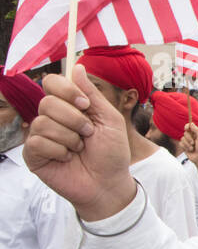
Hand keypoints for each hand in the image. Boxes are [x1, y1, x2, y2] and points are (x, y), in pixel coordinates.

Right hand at [25, 67, 136, 219]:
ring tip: (80, 149)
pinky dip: (59, 151)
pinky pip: (38, 142)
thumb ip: (92, 94)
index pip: (52, 82)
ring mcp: (41, 135)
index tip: (85, 105)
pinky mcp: (33, 154)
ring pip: (43, 122)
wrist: (109, 183)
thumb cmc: (112, 152)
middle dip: (74, 120)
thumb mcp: (109, 119)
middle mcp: (51, 117)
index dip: (66, 90)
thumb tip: (77, 66)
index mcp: (69, 106)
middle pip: (48, 102)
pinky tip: (67, 158)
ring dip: (70, 138)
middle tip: (88, 134)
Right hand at [180, 123, 197, 163]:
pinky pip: (180, 143)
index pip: (190, 127)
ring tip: (193, 148)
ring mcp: (188, 141)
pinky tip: (190, 150)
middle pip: (185, 133)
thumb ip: (197, 130)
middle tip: (193, 143)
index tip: (186, 128)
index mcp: (197, 134)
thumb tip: (191, 123)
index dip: (187, 126)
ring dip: (187, 144)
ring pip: (182, 138)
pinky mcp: (184, 146)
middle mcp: (192, 137)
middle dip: (189, 138)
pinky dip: (185, 147)